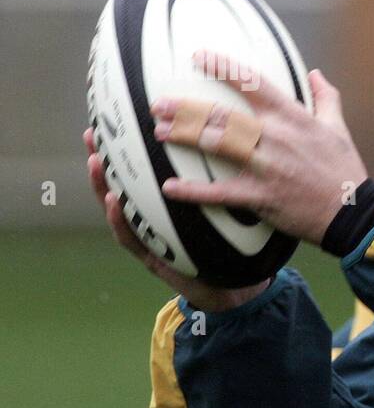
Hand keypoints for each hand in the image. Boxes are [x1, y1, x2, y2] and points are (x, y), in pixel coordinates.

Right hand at [84, 128, 267, 312]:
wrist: (235, 291)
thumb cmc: (232, 249)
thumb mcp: (232, 210)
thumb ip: (231, 183)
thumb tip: (246, 141)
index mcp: (173, 203)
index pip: (152, 170)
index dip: (137, 146)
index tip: (124, 116)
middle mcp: (157, 219)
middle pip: (128, 184)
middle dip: (108, 158)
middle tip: (93, 133)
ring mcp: (152, 240)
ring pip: (122, 209)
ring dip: (104, 186)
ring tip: (94, 163)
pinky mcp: (155, 262)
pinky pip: (134, 240)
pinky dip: (120, 222)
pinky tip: (114, 204)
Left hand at [151, 54, 367, 246]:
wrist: (354, 213)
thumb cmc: (345, 169)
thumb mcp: (338, 128)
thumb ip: (325, 98)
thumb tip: (316, 74)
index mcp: (292, 118)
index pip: (252, 83)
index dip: (223, 67)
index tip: (199, 57)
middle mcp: (275, 138)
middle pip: (222, 115)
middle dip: (186, 108)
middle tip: (159, 104)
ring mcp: (265, 167)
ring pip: (216, 145)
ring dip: (184, 136)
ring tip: (158, 132)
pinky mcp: (260, 196)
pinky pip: (219, 192)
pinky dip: (192, 191)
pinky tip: (169, 186)